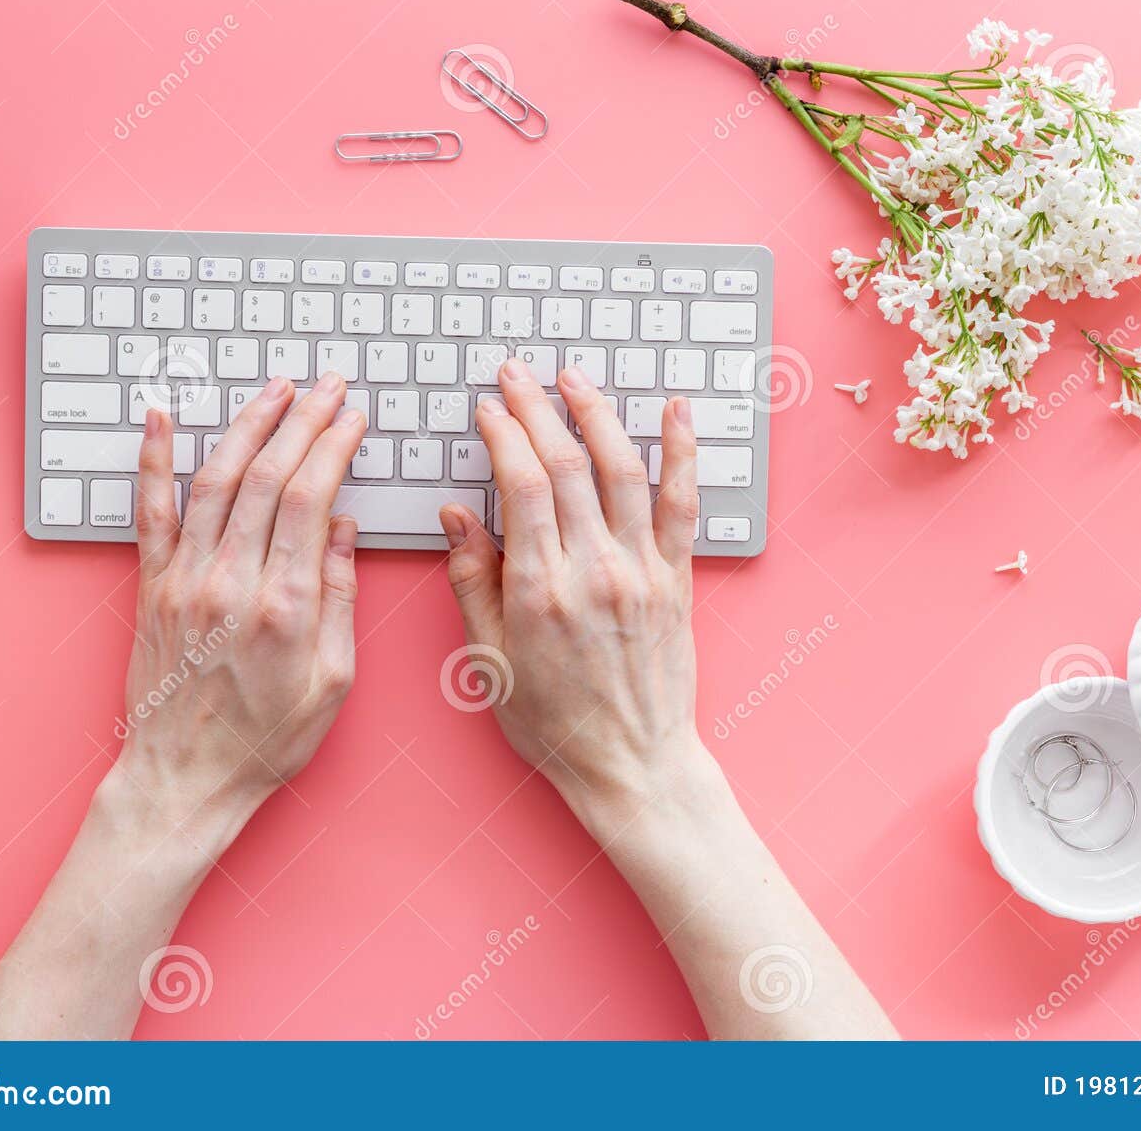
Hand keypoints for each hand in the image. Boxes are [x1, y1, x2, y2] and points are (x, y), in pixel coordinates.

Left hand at [118, 373, 365, 844]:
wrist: (185, 779)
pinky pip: (151, 511)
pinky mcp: (152, 588)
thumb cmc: (266, 741)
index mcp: (285, 606)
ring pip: (216, 480)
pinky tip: (161, 418)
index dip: (334, 446)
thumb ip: (341, 600)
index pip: (313, 499)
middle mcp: (230, 583)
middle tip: (327, 385)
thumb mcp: (333, 681)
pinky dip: (154, 459)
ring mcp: (185, 581)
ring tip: (274, 389)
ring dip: (247, 426)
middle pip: (269, 476)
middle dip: (302, 419)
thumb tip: (344, 531)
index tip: (352, 416)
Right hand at [437, 359, 705, 821]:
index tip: (489, 407)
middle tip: (516, 374)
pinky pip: (682, 503)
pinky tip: (675, 410)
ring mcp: (643, 571)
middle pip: (567, 465)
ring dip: (597, 413)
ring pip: (623, 469)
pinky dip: (682, 451)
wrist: (633, 766)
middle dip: (536, 408)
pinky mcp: (677, 579)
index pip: (521, 485)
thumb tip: (458, 514)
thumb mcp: (490, 664)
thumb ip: (473, 582)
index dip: (503, 434)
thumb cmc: (556, 725)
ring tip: (574, 378)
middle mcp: (595, 571)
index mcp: (540, 592)